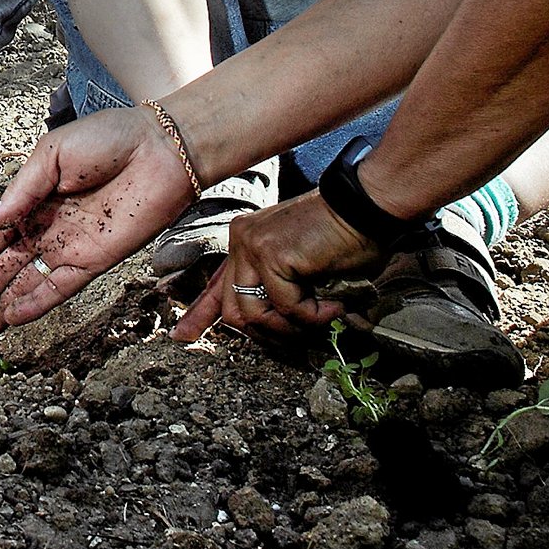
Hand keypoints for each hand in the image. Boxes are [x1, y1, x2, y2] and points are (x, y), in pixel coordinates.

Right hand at [0, 106, 198, 337]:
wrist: (159, 148)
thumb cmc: (107, 139)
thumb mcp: (53, 154)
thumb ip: (21, 191)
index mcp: (30, 201)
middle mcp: (45, 229)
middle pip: (3, 269)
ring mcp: (69, 247)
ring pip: (27, 284)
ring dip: (2, 306)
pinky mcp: (95, 261)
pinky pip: (61, 287)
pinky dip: (37, 303)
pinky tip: (13, 317)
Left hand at [173, 191, 380, 343]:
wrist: (365, 207)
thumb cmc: (343, 238)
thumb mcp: (303, 267)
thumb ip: (281, 291)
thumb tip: (271, 328)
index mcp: (245, 242)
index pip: (216, 285)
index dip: (199, 314)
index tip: (182, 336)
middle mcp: (241, 241)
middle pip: (232, 309)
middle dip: (264, 336)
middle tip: (297, 341)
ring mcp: (252, 246)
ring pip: (253, 315)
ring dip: (289, 330)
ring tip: (320, 319)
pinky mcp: (271, 255)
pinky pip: (285, 308)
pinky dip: (313, 317)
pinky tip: (333, 306)